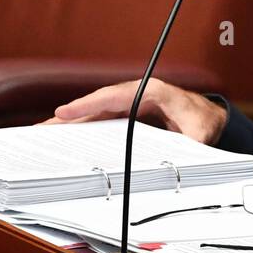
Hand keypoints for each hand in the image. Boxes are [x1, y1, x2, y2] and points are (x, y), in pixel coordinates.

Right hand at [39, 78, 227, 145]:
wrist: (210, 119)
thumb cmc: (203, 122)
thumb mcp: (200, 134)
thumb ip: (188, 144)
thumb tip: (174, 160)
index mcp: (154, 92)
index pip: (116, 96)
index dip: (89, 104)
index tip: (65, 112)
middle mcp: (138, 93)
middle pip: (99, 103)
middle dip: (71, 116)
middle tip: (42, 129)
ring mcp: (131, 102)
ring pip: (97, 112)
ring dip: (72, 123)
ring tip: (44, 135)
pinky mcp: (128, 112)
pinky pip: (103, 118)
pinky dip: (84, 127)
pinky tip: (66, 138)